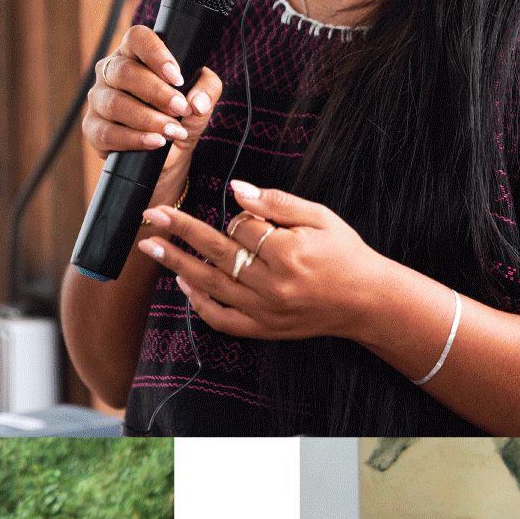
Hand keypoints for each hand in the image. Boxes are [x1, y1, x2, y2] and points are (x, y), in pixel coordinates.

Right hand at [80, 23, 222, 175]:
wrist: (169, 153)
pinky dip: (134, 139)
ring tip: (174, 131)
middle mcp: (110, 71)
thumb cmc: (180, 116)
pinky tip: (155, 142)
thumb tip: (196, 101)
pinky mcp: (92, 128)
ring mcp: (98, 99)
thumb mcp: (201, 99)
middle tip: (181, 109)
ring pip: (115, 103)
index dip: (156, 54)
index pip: (137, 38)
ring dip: (149, 119)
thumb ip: (207, 89)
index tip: (177, 77)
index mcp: (134, 54)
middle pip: (124, 72)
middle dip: (157, 93)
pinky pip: (107, 133)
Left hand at [136, 180, 385, 342]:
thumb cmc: (345, 254)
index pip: (242, 227)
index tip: (245, 214)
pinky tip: (183, 284)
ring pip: (210, 286)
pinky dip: (199, 304)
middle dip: (179, 231)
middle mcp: (273, 284)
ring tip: (152, 247)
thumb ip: (276, 203)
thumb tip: (236, 189)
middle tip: (151, 215)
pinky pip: (222, 319)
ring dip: (177, 264)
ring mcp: (266, 310)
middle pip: (215, 252)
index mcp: (288, 252)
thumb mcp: (320, 217)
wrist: (367, 301)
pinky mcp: (264, 328)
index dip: (239, 216)